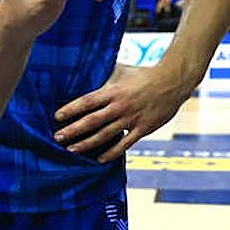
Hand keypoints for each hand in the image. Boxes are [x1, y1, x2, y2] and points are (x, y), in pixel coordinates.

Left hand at [54, 63, 190, 162]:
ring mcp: (131, 118)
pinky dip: (111, 153)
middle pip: (92, 121)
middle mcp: (120, 106)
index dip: (70, 110)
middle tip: (57, 138)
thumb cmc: (144, 74)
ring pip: (105, 135)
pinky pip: (124, 144)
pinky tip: (99, 159)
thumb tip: (85, 70)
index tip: (56, 117)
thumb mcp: (121, 71)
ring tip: (71, 151)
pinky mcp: (143, 129)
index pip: (87, 101)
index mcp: (113, 91)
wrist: (173, 81)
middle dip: (73, 131)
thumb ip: (104, 77)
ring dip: (86, 144)